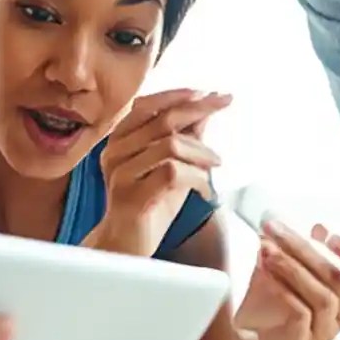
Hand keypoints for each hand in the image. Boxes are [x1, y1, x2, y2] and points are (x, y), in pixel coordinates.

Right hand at [92, 89, 231, 255]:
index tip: (210, 93)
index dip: (179, 96)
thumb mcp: (169, 166)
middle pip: (162, 119)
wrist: (125, 245)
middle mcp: (115, 151)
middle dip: (198, 110)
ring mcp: (121, 173)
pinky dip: (197, 178)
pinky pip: (173, 173)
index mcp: (120, 139)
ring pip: (170, 144)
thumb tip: (204, 110)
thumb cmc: (148, 204)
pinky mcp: (132, 196)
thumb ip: (182, 138)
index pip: (148, 105)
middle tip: (224, 104)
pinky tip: (206, 190)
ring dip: (201, 151)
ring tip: (216, 164)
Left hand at [234, 221, 339, 339]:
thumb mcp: (289, 262)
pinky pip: (301, 314)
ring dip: (293, 268)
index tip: (332, 237)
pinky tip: (265, 272)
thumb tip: (318, 228)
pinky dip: (284, 289)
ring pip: (324, 297)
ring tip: (267, 250)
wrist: (252, 324)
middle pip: (338, 279)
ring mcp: (326, 330)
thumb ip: (305, 245)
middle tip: (276, 230)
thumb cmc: (276, 291)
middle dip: (304, 249)